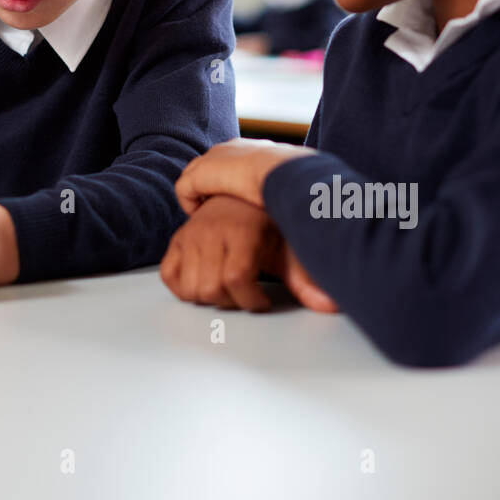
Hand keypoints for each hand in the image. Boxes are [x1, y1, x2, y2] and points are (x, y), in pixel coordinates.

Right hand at [160, 194, 336, 312]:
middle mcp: (211, 229)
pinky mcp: (178, 239)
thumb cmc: (272, 224)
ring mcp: (191, 233)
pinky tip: (206, 284)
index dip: (251, 300)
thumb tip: (330, 304)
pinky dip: (183, 288)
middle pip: (211, 289)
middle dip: (232, 303)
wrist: (245, 195)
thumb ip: (307, 277)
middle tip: (246, 295)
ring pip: (190, 288)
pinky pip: (169, 275)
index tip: (263, 301)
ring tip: (228, 290)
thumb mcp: (292, 247)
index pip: (236, 278)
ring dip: (209, 299)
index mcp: (242, 229)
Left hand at [176, 137, 311, 212]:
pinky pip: (184, 190)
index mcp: (256, 148)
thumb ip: (302, 190)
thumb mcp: (304, 184)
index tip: (238, 205)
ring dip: (199, 198)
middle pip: (211, 168)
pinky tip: (199, 217)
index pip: (236, 163)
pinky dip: (189, 204)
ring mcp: (214, 159)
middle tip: (217, 213)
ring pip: (196, 179)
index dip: (233, 184)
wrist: (284, 174)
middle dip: (212, 190)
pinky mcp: (200, 173)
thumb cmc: (300, 182)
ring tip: (206, 219)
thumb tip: (321, 205)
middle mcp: (231, 148)